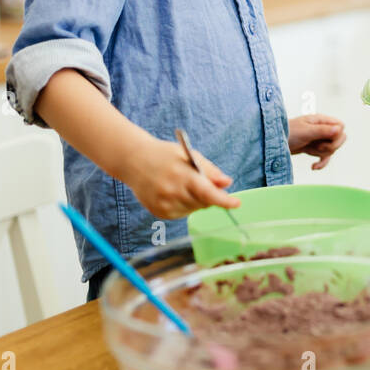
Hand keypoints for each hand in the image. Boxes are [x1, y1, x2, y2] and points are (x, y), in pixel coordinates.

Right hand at [117, 135, 239, 218]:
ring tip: (181, 184)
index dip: (224, 200)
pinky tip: (174, 192)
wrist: (133, 161)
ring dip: (196, 200)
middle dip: (208, 194)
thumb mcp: (189, 155)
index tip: (236, 203)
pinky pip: (182, 214)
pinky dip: (184, 205)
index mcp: (182, 175)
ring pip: (194, 209)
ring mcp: (164, 204)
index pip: (207, 192)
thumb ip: (210, 170)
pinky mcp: (159, 212)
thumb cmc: (165, 155)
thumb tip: (227, 183)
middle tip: (198, 181)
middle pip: (203, 203)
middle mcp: (172, 192)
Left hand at [288, 113, 346, 169]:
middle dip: (331, 146)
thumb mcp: (306, 131)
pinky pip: (325, 157)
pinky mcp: (314, 148)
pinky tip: (313, 167)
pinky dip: (321, 164)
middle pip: (339, 139)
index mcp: (321, 120)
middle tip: (318, 146)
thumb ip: (323, 130)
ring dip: (321, 153)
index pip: (341, 126)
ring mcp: (319, 139)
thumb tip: (339, 129)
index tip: (325, 139)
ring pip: (332, 149)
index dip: (337, 135)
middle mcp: (322, 129)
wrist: (274, 142)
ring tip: (309, 149)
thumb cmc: (287, 132)